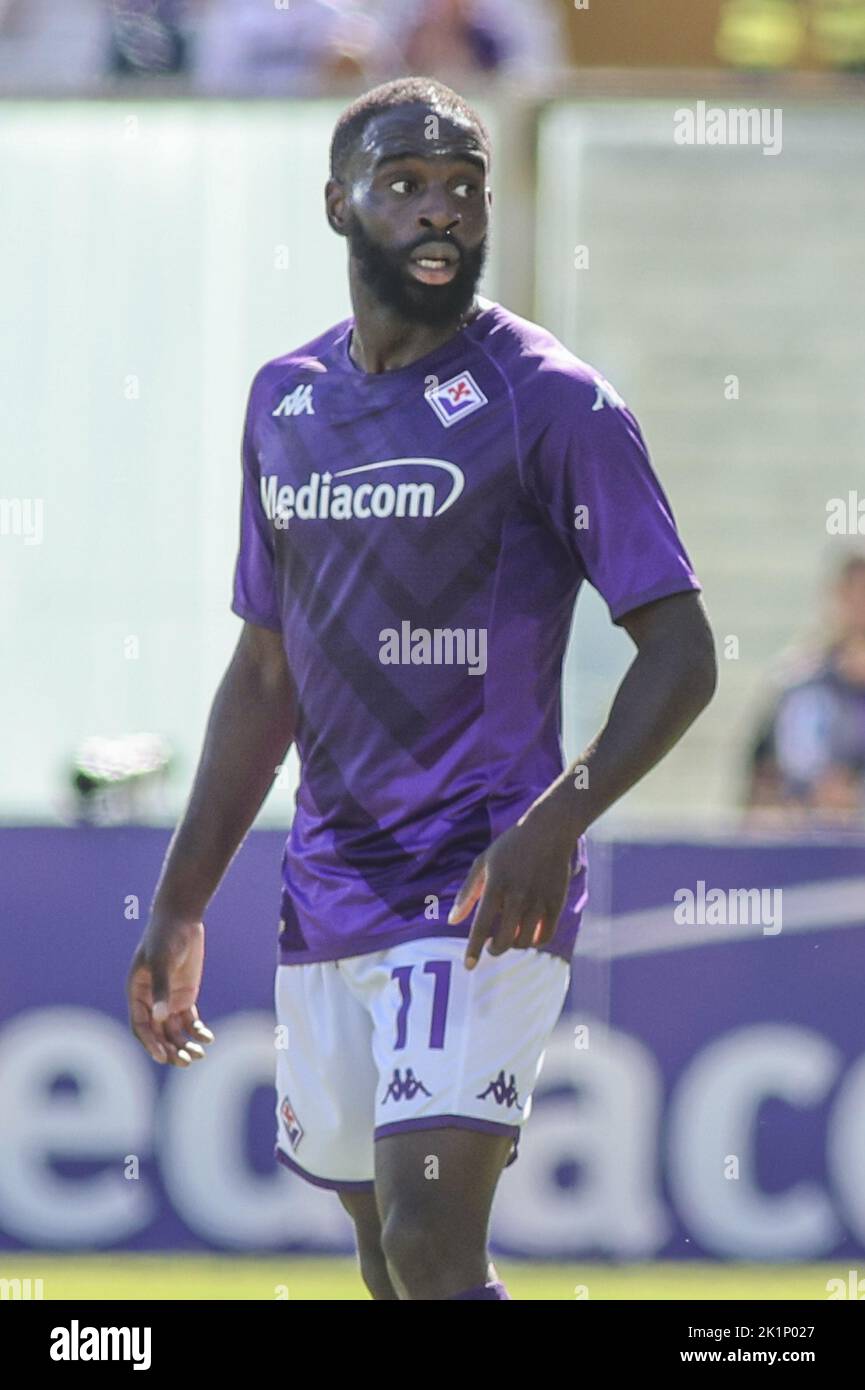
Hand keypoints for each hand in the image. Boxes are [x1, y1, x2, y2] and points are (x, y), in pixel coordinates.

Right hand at [127, 914, 213, 1065]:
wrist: (181, 919)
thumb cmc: (166, 937)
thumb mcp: (162, 961)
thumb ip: (161, 988)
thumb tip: (159, 1017)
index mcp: (137, 993)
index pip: (141, 1025)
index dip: (150, 1043)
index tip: (163, 1057)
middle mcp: (151, 1000)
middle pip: (158, 1033)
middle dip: (170, 1049)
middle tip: (185, 1062)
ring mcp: (168, 999)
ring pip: (174, 1030)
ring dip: (184, 1045)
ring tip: (198, 1056)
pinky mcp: (185, 996)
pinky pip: (189, 1020)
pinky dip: (197, 1031)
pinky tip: (208, 1038)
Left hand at [449, 803, 576, 968]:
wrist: (548, 831)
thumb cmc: (510, 846)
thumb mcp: (483, 863)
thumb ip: (467, 893)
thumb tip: (451, 921)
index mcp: (496, 885)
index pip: (482, 925)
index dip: (474, 949)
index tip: (468, 966)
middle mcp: (518, 895)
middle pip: (504, 940)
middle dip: (494, 950)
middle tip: (492, 946)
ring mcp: (538, 900)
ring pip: (524, 942)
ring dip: (514, 945)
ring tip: (510, 937)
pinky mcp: (556, 902)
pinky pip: (545, 935)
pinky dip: (535, 941)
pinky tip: (528, 934)